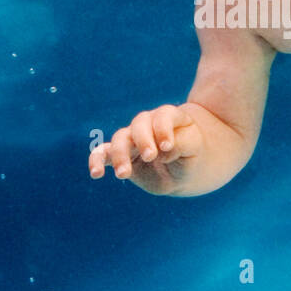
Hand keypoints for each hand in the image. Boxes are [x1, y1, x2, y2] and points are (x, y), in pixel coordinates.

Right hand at [88, 104, 203, 194]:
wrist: (186, 166)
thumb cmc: (192, 153)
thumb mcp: (194, 148)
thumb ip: (181, 145)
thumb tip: (161, 151)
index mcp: (168, 117)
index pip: (163, 116)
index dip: (163, 128)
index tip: (167, 146)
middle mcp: (148, 125)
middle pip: (139, 124)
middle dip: (143, 140)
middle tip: (151, 156)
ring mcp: (132, 139)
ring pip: (120, 139)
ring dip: (120, 155)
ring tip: (124, 174)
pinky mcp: (122, 156)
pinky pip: (103, 153)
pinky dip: (97, 161)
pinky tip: (96, 173)